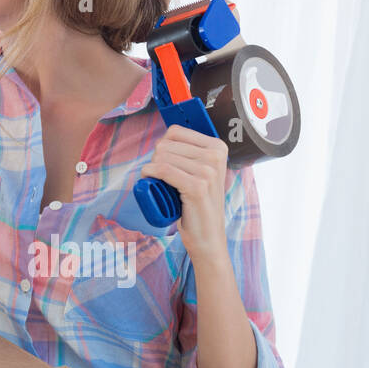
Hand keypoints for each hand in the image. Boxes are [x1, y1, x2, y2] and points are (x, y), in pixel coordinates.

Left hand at [139, 123, 229, 263]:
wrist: (207, 236)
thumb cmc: (197, 203)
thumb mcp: (200, 171)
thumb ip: (188, 152)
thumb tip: (163, 139)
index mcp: (218, 147)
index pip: (175, 131)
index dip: (163, 147)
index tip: (167, 162)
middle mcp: (215, 156)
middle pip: (165, 144)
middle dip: (157, 160)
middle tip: (164, 179)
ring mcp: (208, 171)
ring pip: (161, 157)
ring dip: (153, 170)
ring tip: (162, 184)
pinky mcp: (197, 187)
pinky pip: (163, 170)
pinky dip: (150, 174)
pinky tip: (151, 180)